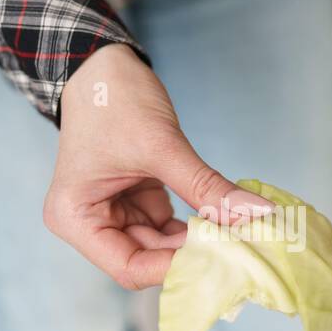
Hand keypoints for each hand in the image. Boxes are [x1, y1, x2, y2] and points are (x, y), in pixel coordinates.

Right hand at [44, 44, 272, 288]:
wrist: (100, 63)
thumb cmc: (112, 98)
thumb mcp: (161, 146)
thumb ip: (207, 187)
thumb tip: (256, 214)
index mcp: (76, 218)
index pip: (129, 267)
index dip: (175, 267)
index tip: (219, 256)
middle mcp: (89, 223)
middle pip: (147, 258)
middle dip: (192, 253)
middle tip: (240, 246)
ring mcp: (113, 213)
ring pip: (163, 245)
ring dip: (198, 240)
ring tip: (238, 233)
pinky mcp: (134, 200)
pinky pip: (169, 224)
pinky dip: (196, 223)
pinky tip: (225, 219)